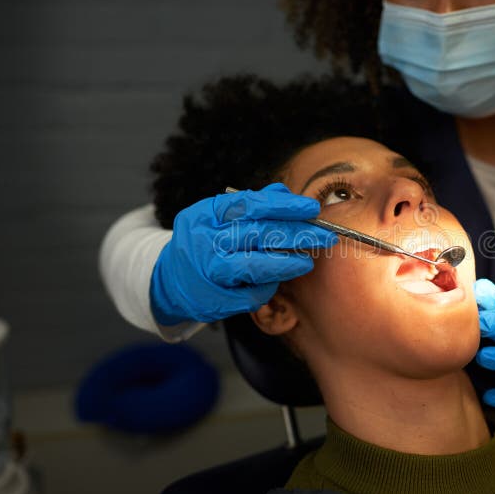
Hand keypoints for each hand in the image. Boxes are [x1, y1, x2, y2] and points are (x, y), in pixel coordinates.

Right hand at [150, 183, 337, 324]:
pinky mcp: (214, 300)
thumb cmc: (205, 242)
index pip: (250, 204)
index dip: (284, 206)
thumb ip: (251, 204)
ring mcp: (208, 272)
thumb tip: (285, 193)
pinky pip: (250, 294)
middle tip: (325, 236)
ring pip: (253, 266)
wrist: (169, 281)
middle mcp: (204, 241)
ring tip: (306, 262)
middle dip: (296, 234)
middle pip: (257, 234)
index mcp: (206, 214)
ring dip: (285, 264)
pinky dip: (268, 286)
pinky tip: (280, 280)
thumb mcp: (218, 216)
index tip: (311, 208)